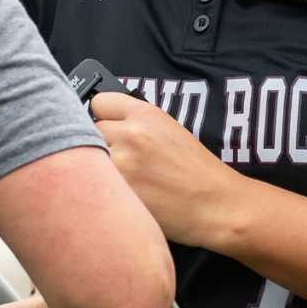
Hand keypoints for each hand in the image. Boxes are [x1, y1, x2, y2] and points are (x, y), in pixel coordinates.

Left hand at [92, 90, 246, 247]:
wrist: (217, 205)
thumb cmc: (198, 173)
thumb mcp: (170, 132)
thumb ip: (137, 124)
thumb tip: (106, 126)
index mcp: (146, 114)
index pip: (99, 102)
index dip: (102, 117)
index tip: (107, 128)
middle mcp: (132, 133)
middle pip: (89, 130)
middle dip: (99, 144)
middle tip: (118, 160)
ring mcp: (123, 162)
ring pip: (88, 159)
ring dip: (99, 169)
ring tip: (121, 180)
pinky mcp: (119, 191)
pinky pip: (95, 184)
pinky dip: (103, 190)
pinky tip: (122, 196)